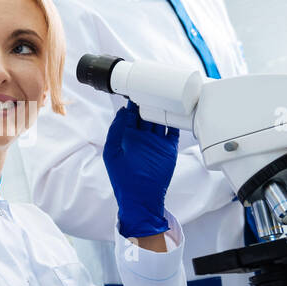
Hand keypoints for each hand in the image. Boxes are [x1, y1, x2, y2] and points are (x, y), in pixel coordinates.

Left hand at [103, 101, 179, 237]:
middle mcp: (142, 137)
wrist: (142, 198)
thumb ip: (116, 131)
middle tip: (152, 87)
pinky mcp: (168, 148)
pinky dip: (174, 119)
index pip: (130, 114)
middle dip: (148, 100)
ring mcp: (156, 142)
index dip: (132, 101)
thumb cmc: (124, 179)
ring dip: (161, 107)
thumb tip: (121, 111)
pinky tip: (174, 109)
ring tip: (163, 94)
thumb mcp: (112, 152)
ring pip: (160, 118)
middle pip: (146, 112)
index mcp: (127, 137)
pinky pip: (173, 129)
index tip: (135, 88)